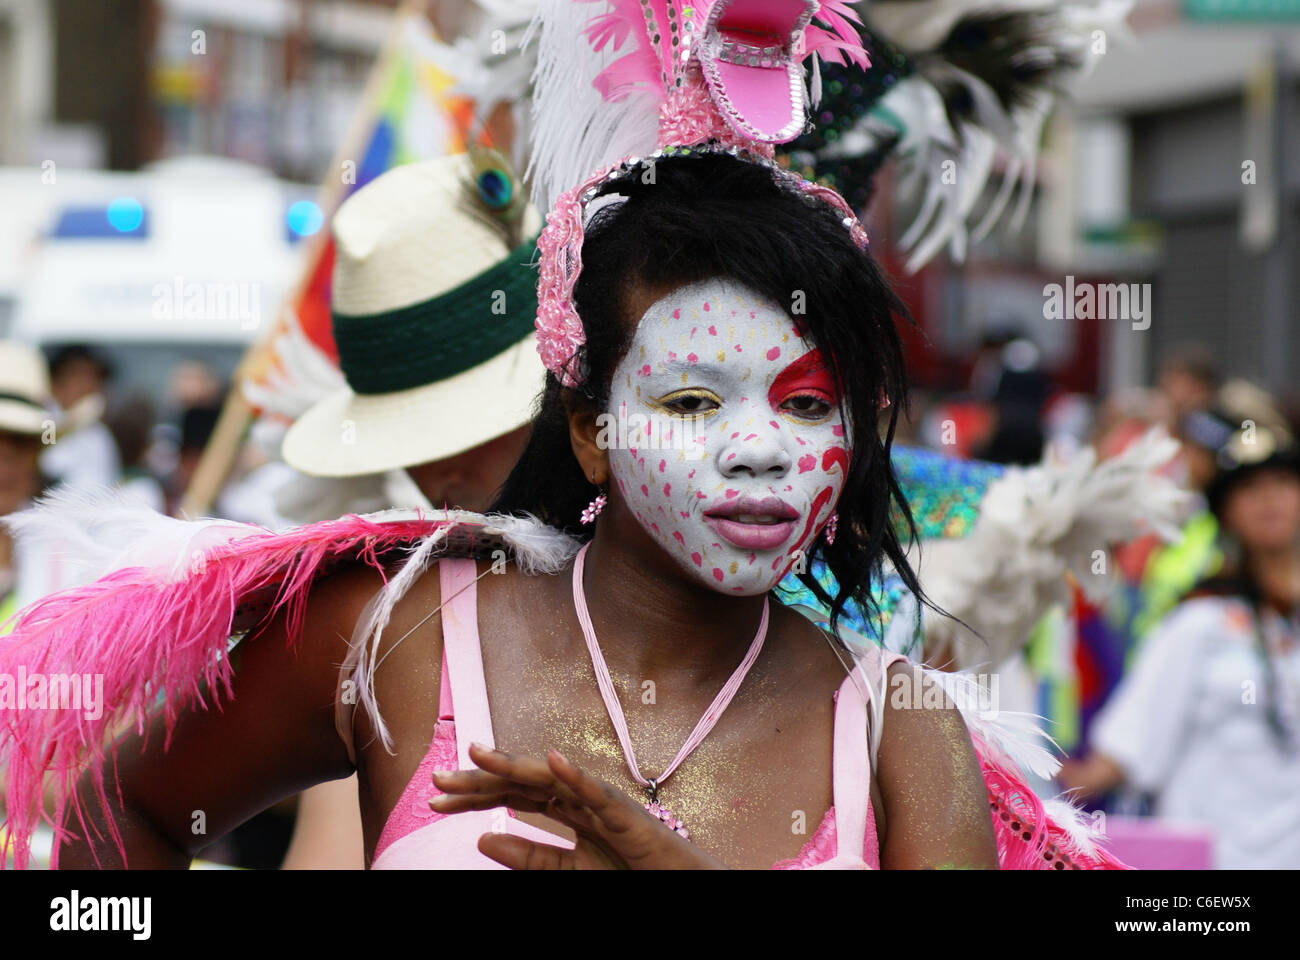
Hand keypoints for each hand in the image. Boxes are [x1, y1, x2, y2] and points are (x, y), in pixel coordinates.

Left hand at [429, 743, 727, 869]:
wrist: (679, 883)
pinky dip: (577, 776)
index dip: (474, 794)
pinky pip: (599, 794)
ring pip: (552, 778)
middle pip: (523, 781)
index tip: (436, 798)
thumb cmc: (629, 872)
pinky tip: (552, 760)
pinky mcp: (627, 814)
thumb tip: (482, 838)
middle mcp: (579, 798)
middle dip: (480, 778)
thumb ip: (529, 857)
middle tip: (437, 779)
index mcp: (565, 809)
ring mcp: (602, 802)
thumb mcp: (569, 870)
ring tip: (478, 756)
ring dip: (514, 767)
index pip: (512, 796)